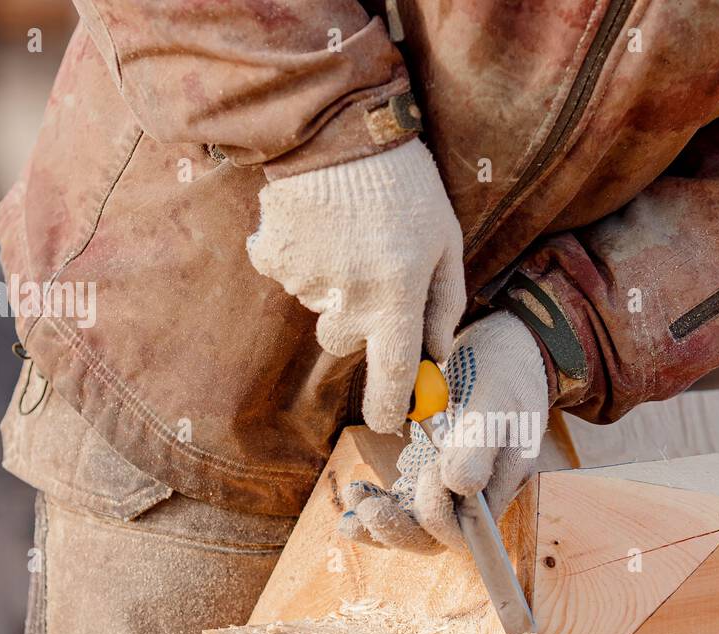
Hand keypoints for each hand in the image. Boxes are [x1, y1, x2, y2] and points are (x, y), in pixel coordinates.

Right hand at [246, 139, 464, 433]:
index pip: (394, 378)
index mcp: (397, 300)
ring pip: (318, 307)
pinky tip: (316, 224)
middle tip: (373, 269)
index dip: (390, 408)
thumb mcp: (445, 241)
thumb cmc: (406, 185)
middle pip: (346, 343)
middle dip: (359, 321)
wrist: (338, 127)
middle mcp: (350, 301)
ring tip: (347, 233)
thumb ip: (445, 303)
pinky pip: (287, 276)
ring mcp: (306, 283)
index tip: (389, 421)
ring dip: (332, 284)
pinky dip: (300, 259)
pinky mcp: (273, 260)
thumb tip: (438, 353)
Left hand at [339, 311, 548, 551]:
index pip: (469, 531)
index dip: (440, 517)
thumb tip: (459, 487)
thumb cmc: (504, 371)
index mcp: (501, 484)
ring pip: (417, 526)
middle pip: (438, 538)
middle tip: (368, 507)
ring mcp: (453, 487)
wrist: (502, 349)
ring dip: (382, 522)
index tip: (425, 471)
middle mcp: (478, 495)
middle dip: (400, 529)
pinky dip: (379, 505)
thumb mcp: (494, 400)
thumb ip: (478, 445)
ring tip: (354, 499)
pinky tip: (354, 495)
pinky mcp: (432, 475)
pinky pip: (405, 504)